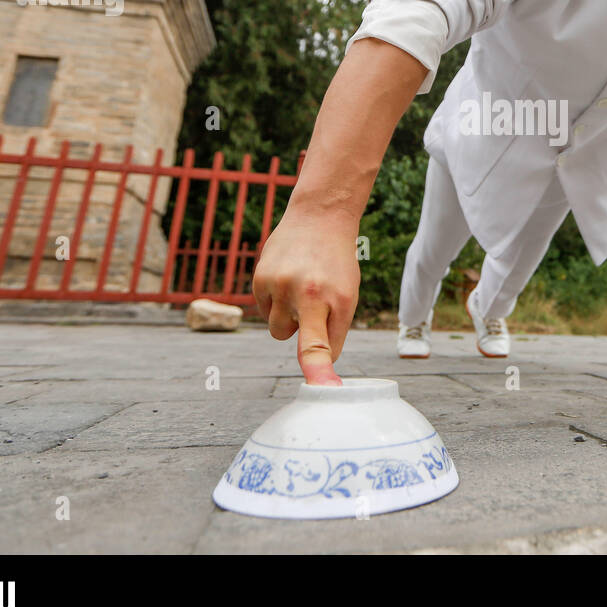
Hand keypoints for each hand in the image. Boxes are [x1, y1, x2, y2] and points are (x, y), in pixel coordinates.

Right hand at [251, 208, 359, 384]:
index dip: (320, 371)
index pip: (321, 346)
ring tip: (302, 289)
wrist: (318, 218)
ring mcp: (278, 285)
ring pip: (278, 330)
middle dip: (304, 333)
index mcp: (333, 299)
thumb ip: (333, 332)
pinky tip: (287, 280)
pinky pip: (265, 311)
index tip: (324, 389)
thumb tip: (318, 367)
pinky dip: (276, 303)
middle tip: (315, 305)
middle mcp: (304, 293)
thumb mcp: (347, 296)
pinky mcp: (259, 279)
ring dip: (289, 318)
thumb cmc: (337, 264)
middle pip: (295, 342)